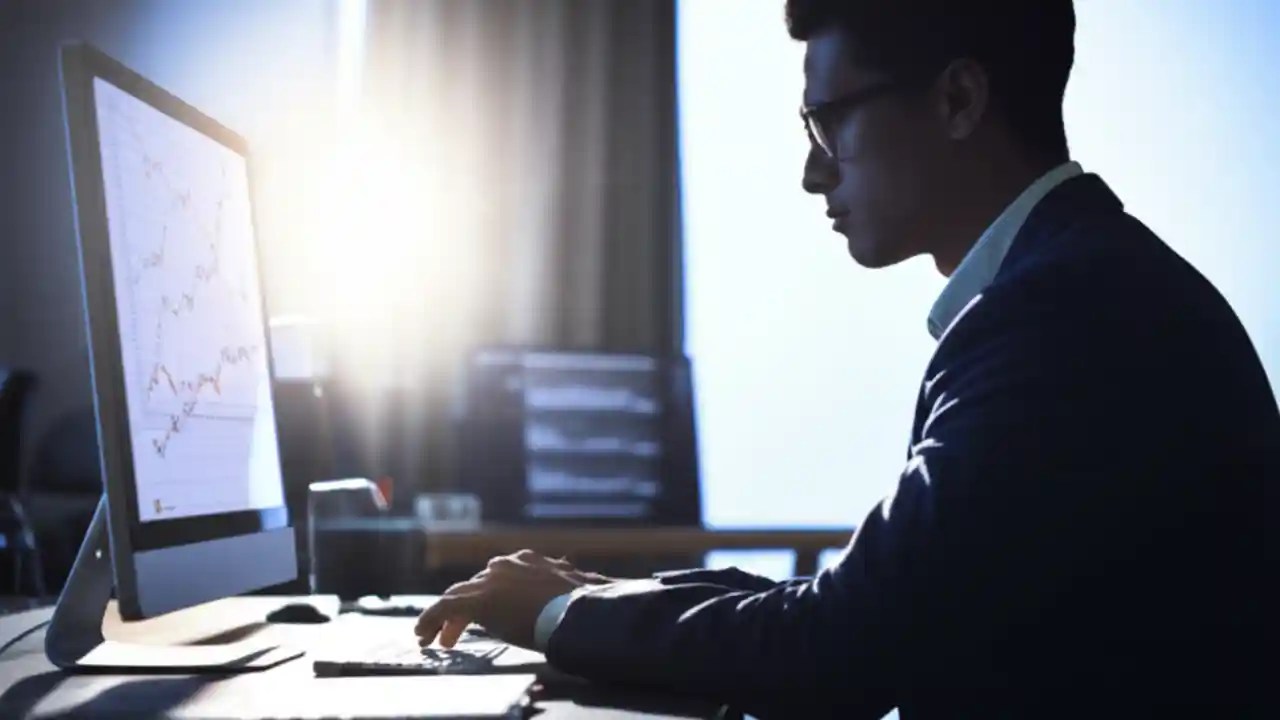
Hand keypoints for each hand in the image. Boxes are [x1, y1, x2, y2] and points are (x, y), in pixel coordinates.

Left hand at [414, 549, 611, 649]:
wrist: (579, 611)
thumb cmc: (586, 603)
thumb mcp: (584, 588)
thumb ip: (583, 586)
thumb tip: (614, 586)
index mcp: (528, 561)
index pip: (498, 576)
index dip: (489, 595)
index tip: (488, 614)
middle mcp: (505, 565)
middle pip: (475, 586)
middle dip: (466, 610)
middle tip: (457, 634)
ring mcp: (491, 582)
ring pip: (457, 596)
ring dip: (445, 618)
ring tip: (438, 639)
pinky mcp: (478, 601)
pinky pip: (444, 609)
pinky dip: (430, 620)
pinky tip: (422, 635)